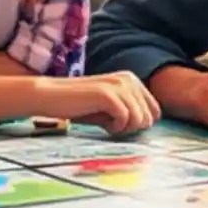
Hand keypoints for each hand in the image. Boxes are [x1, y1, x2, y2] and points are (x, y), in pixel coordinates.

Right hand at [34, 72, 160, 135]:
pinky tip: (103, 125)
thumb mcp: (111, 108)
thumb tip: (149, 124)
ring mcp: (118, 85)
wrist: (51, 97)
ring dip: (124, 129)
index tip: (122, 125)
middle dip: (133, 128)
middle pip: (149, 117)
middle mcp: (128, 79)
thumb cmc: (81, 106)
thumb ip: (131, 111)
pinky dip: (115, 128)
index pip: (155, 111)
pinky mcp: (107, 94)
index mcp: (132, 80)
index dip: (140, 124)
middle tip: (113, 125)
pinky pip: (125, 119)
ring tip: (107, 124)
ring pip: (140, 119)